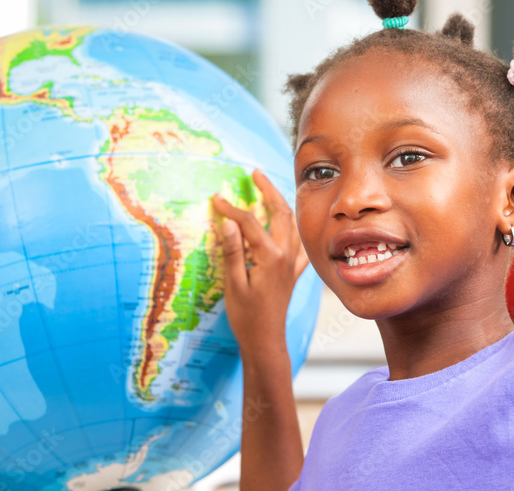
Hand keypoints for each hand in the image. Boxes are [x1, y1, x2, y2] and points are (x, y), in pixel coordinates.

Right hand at [212, 168, 308, 360]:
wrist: (265, 340)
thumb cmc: (246, 316)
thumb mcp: (233, 284)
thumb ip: (232, 252)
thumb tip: (227, 223)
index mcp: (270, 256)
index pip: (250, 222)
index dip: (231, 209)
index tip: (216, 198)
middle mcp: (286, 255)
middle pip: (280, 212)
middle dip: (268, 190)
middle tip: (255, 173)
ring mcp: (292, 262)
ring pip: (292, 223)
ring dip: (281, 203)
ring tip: (268, 189)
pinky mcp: (293, 270)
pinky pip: (298, 242)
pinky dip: (292, 226)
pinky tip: (287, 223)